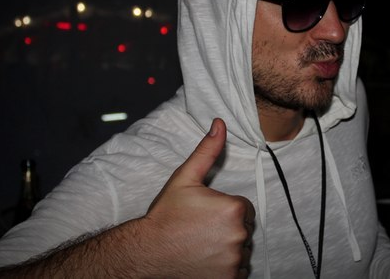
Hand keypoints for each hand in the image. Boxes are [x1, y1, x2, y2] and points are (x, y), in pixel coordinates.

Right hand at [144, 118, 254, 277]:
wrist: (146, 253)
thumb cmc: (165, 216)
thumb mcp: (185, 178)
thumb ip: (207, 150)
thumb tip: (219, 124)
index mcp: (234, 208)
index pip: (242, 207)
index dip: (224, 209)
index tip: (204, 215)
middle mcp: (239, 235)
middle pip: (243, 228)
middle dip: (227, 228)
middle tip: (200, 230)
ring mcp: (235, 261)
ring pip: (241, 249)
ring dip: (228, 248)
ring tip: (201, 245)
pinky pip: (238, 270)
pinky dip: (226, 267)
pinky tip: (205, 260)